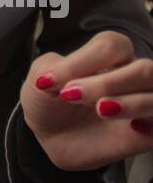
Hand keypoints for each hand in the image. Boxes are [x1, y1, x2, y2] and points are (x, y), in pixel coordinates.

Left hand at [21, 30, 152, 171]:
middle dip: (109, 83)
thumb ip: (54, 69)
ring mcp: (141, 106)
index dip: (85, 61)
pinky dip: (151, 123)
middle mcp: (131, 78)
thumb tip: (61, 77)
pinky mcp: (146, 135)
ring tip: (100, 109)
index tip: (50, 81)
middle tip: (71, 95)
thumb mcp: (41, 78)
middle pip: (145, 69)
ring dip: (131, 103)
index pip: (114, 46)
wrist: (49, 137)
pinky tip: (133, 128)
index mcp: (109, 56)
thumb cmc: (50, 98)